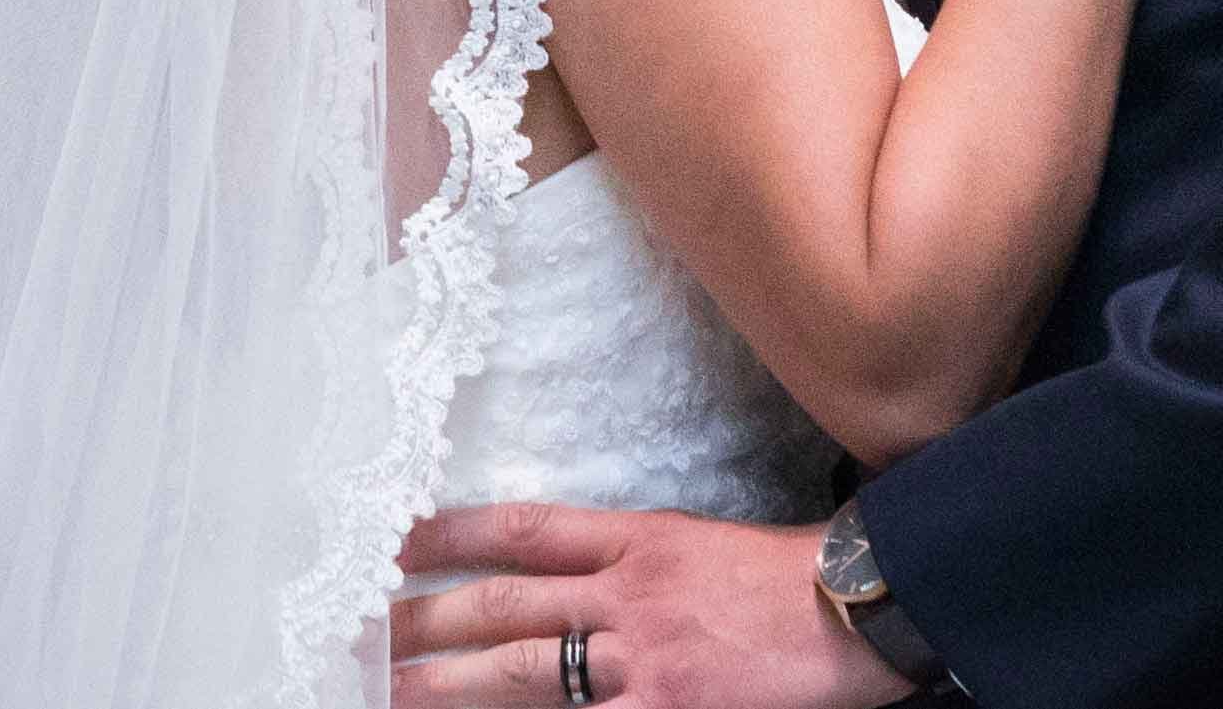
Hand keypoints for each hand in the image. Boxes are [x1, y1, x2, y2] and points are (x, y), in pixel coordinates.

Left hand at [392, 507, 912, 708]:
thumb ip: (631, 563)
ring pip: (522, 672)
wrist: (862, 610)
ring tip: (387, 690)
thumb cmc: (788, 581)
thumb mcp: (702, 547)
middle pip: (501, 607)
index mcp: (637, 540)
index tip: (394, 543)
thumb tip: (567, 585)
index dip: (451, 536)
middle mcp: (626, 595)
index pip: (522, 531)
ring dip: (447, 685)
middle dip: (424, 624)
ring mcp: (643, 662)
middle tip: (360, 638)